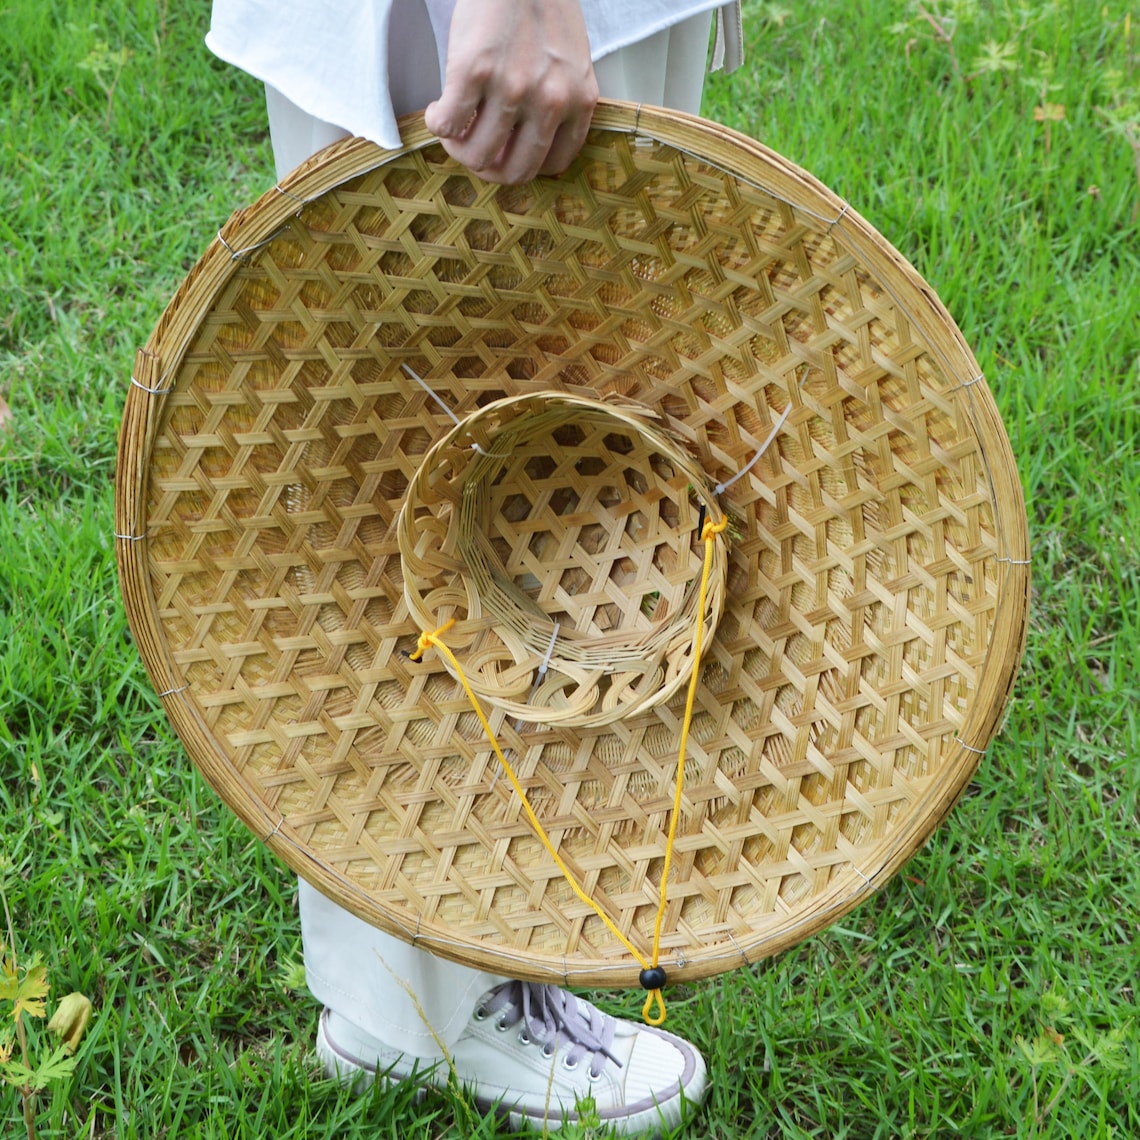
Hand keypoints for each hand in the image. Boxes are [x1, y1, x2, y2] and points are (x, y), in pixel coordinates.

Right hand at [424, 0, 598, 183]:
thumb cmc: (542, 6)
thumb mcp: (570, 61)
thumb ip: (559, 102)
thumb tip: (524, 143)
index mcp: (579, 102)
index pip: (552, 165)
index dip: (523, 164)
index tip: (506, 152)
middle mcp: (550, 102)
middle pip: (514, 171)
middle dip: (489, 168)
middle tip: (473, 149)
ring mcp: (512, 89)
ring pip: (477, 155)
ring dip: (458, 149)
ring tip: (453, 128)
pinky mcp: (475, 71)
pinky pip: (448, 125)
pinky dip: (437, 126)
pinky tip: (436, 111)